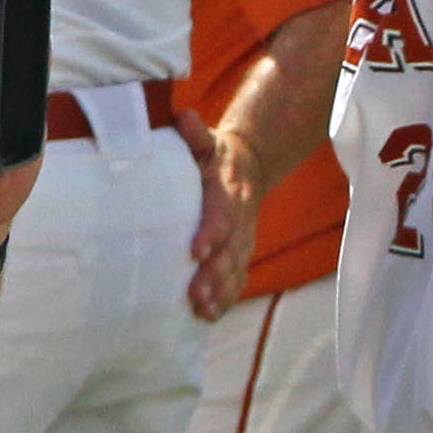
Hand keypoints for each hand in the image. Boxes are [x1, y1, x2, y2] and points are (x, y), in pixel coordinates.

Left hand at [174, 109, 255, 319]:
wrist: (249, 166)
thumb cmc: (214, 156)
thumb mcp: (206, 141)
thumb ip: (194, 133)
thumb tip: (182, 117)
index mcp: (228, 191)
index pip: (222, 213)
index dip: (211, 232)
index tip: (195, 250)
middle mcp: (240, 218)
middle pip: (230, 249)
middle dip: (213, 273)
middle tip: (194, 294)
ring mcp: (243, 237)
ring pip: (235, 267)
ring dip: (220, 290)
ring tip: (202, 310)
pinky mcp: (241, 251)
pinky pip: (237, 277)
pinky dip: (227, 297)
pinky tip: (210, 316)